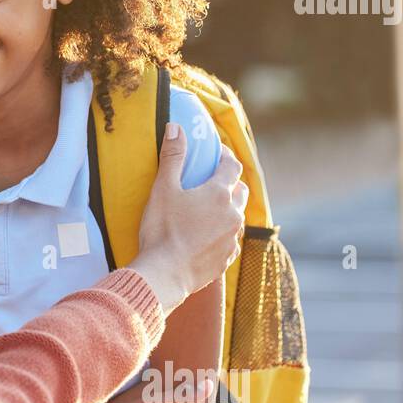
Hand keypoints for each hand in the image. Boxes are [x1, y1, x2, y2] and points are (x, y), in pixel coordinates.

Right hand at [128, 125, 246, 314]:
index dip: (226, 156)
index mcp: (219, 193)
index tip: (217, 152)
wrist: (164, 274)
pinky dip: (221, 234)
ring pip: (236, 217)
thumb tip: (176, 127)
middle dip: (230, 183)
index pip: (232, 166)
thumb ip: (173, 157)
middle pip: (240, 191)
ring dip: (227, 210)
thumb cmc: (162, 229)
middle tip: (213, 181)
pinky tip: (206, 237)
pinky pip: (230, 241)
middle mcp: (232, 214)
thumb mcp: (163, 189)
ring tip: (208, 211)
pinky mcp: (226, 259)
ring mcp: (232, 238)